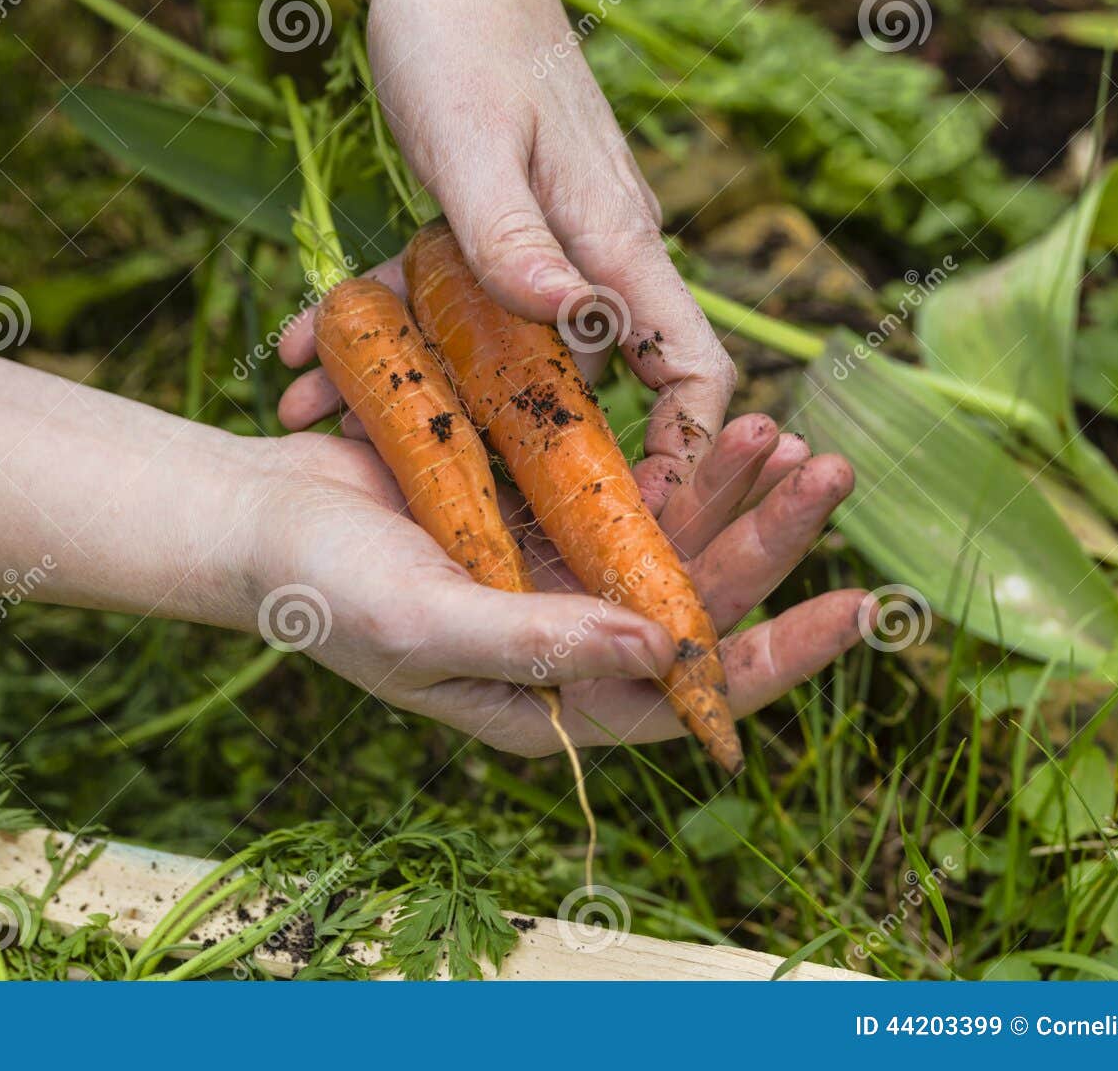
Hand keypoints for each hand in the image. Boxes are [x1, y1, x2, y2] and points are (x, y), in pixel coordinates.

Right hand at [261, 387, 867, 755]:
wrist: (263, 515)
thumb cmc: (325, 589)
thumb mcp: (427, 626)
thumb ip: (543, 644)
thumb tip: (671, 655)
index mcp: (553, 698)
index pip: (687, 693)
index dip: (777, 656)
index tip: (853, 608)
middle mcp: (574, 642)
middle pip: (697, 599)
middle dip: (768, 542)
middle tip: (829, 473)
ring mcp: (564, 572)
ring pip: (674, 537)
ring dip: (730, 489)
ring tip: (785, 433)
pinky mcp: (546, 509)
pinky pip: (631, 485)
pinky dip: (674, 456)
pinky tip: (718, 419)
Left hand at [364, 0, 733, 493]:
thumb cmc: (465, 37)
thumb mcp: (478, 148)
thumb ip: (517, 244)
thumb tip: (575, 329)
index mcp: (615, 244)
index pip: (691, 366)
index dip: (684, 450)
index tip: (628, 515)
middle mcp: (591, 258)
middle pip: (574, 383)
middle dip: (499, 441)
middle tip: (416, 484)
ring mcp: (543, 248)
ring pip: (493, 347)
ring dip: (413, 381)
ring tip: (317, 407)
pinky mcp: (495, 236)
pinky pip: (447, 304)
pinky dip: (386, 326)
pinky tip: (308, 340)